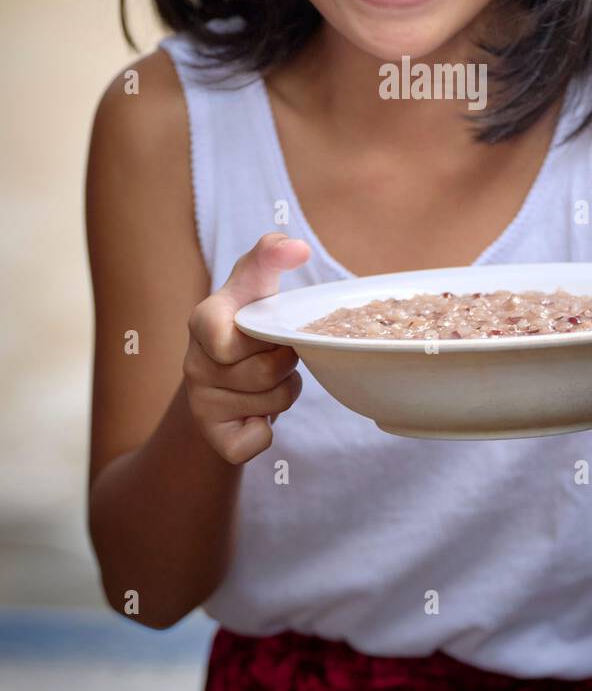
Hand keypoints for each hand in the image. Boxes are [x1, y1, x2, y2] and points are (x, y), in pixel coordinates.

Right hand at [184, 233, 310, 464]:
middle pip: (267, 372)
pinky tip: (258, 413)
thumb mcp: (256, 282)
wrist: (226, 374)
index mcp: (203, 322)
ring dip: (285, 392)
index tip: (268, 331)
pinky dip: (267, 430)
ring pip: (271, 404)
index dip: (261, 339)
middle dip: (288, 364)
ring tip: (270, 379)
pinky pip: (254, 444)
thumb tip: (298, 246)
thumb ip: (271, 254)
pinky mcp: (215, 438)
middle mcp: (194, 364)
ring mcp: (201, 403)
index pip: (224, 337)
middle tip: (278, 356)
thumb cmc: (247, 320)